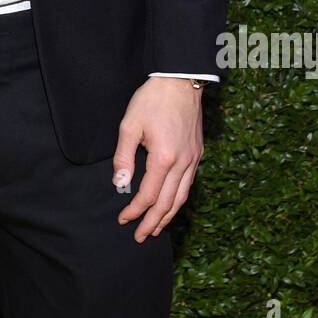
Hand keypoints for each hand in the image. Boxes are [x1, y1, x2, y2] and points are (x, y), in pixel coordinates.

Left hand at [112, 79, 202, 242]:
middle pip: (167, 203)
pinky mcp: (197, 153)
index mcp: (164, 158)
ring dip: (168, 216)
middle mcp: (183, 163)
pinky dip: (178, 200)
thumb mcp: (129, 125)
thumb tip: (119, 185)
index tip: (123, 219)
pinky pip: (189, 184)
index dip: (134, 210)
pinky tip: (171, 204)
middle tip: (140, 236)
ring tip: (156, 229)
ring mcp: (193, 159)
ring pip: (182, 197)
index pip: (148, 195)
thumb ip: (124, 158)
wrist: (180, 80)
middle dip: (152, 222)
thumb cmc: (152, 100)